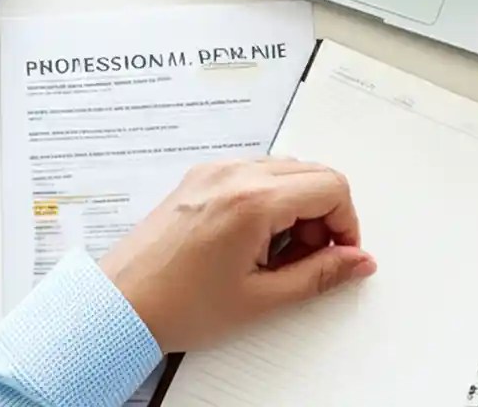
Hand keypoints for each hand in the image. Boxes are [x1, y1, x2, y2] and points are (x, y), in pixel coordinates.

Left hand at [98, 158, 376, 352]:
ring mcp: (214, 172)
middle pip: (311, 173)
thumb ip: (320, 275)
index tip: (337, 256)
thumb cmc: (179, 306)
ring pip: (285, 171)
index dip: (346, 222)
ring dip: (296, 207)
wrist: (118, 306)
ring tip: (275, 255)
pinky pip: (254, 174)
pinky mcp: (200, 178)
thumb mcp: (261, 299)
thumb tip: (359, 261)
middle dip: (323, 215)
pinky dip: (269, 200)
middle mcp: (234, 174)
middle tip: (306, 259)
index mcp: (253, 200)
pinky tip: (252, 241)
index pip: (331, 186)